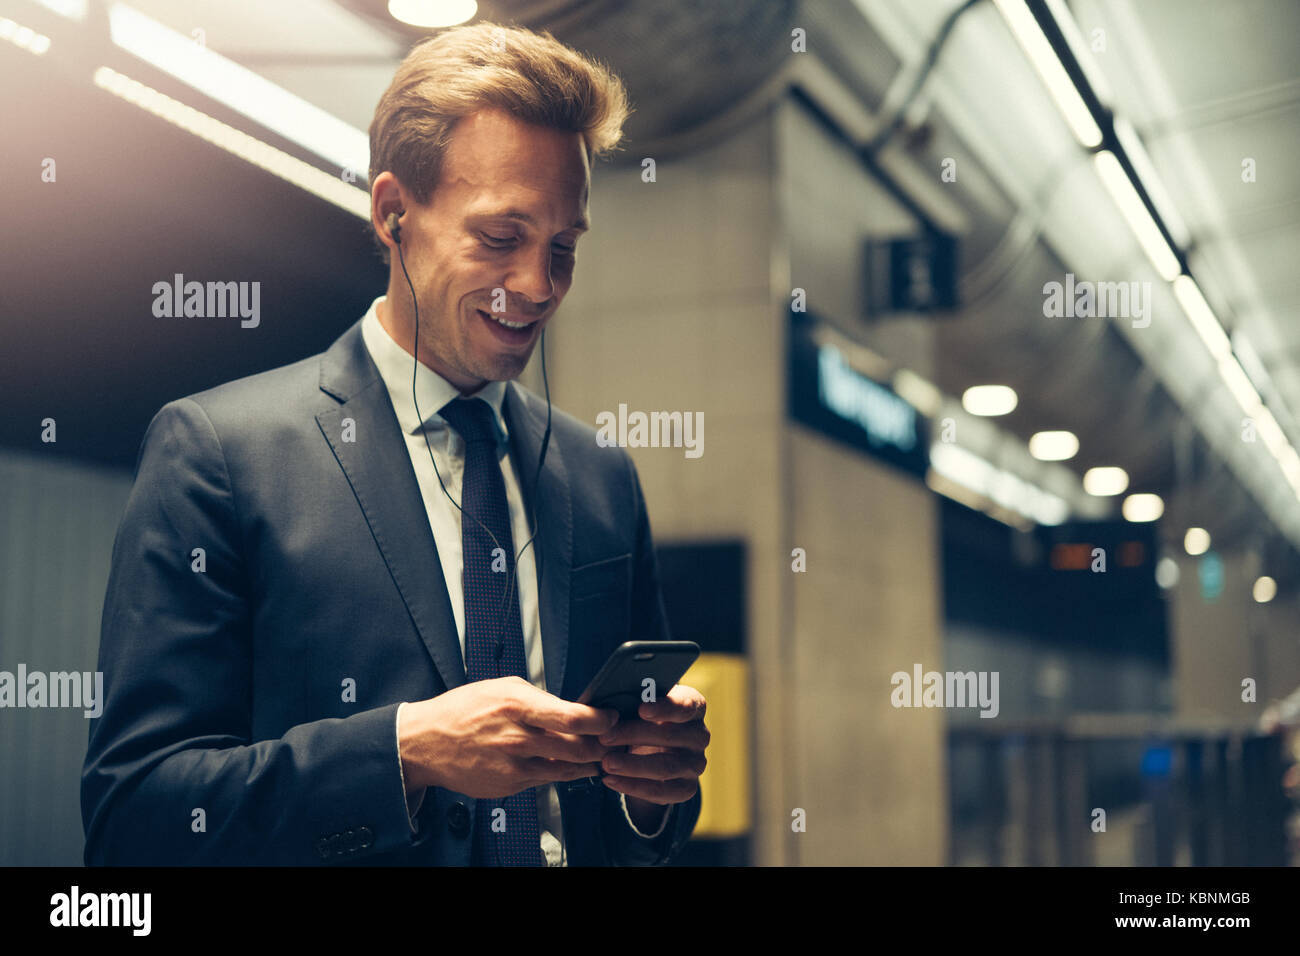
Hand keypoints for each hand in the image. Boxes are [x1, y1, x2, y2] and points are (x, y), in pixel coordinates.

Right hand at [398, 676, 617, 798]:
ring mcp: (513, 766)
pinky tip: (561, 762)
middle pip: (578, 748)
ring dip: (587, 762)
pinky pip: (546, 780)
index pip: (573, 718)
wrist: (425, 743)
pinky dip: (559, 772)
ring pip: (567, 769)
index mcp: (517, 705)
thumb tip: (574, 709)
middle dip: (601, 745)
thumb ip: (540, 699)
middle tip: (609, 738)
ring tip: (593, 752)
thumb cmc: (464, 710)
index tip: (610, 718)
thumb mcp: (502, 688)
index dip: (600, 720)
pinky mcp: (509, 786)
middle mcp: (517, 737)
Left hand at [598, 684, 707, 814]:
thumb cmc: (642, 717)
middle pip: (670, 736)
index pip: (686, 705)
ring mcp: (696, 764)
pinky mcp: (686, 788)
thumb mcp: (641, 704)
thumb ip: (632, 700)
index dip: (665, 708)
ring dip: (632, 766)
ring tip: (606, 763)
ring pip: (665, 767)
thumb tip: (608, 703)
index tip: (641, 709)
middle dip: (634, 735)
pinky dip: (633, 786)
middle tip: (605, 737)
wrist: (652, 750)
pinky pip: (660, 792)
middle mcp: (700, 736)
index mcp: (694, 707)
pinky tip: (609, 780)